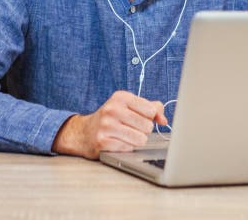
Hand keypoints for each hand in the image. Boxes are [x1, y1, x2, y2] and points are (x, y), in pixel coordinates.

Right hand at [52, 90, 167, 158]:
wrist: (83, 132)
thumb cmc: (112, 119)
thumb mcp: (129, 107)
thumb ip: (151, 108)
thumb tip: (163, 119)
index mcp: (121, 97)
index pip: (150, 110)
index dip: (151, 118)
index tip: (144, 119)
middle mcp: (112, 109)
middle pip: (147, 126)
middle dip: (143, 131)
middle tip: (132, 129)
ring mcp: (106, 126)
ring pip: (140, 139)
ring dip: (137, 141)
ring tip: (127, 137)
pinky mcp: (102, 142)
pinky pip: (128, 149)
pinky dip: (127, 148)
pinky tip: (118, 143)